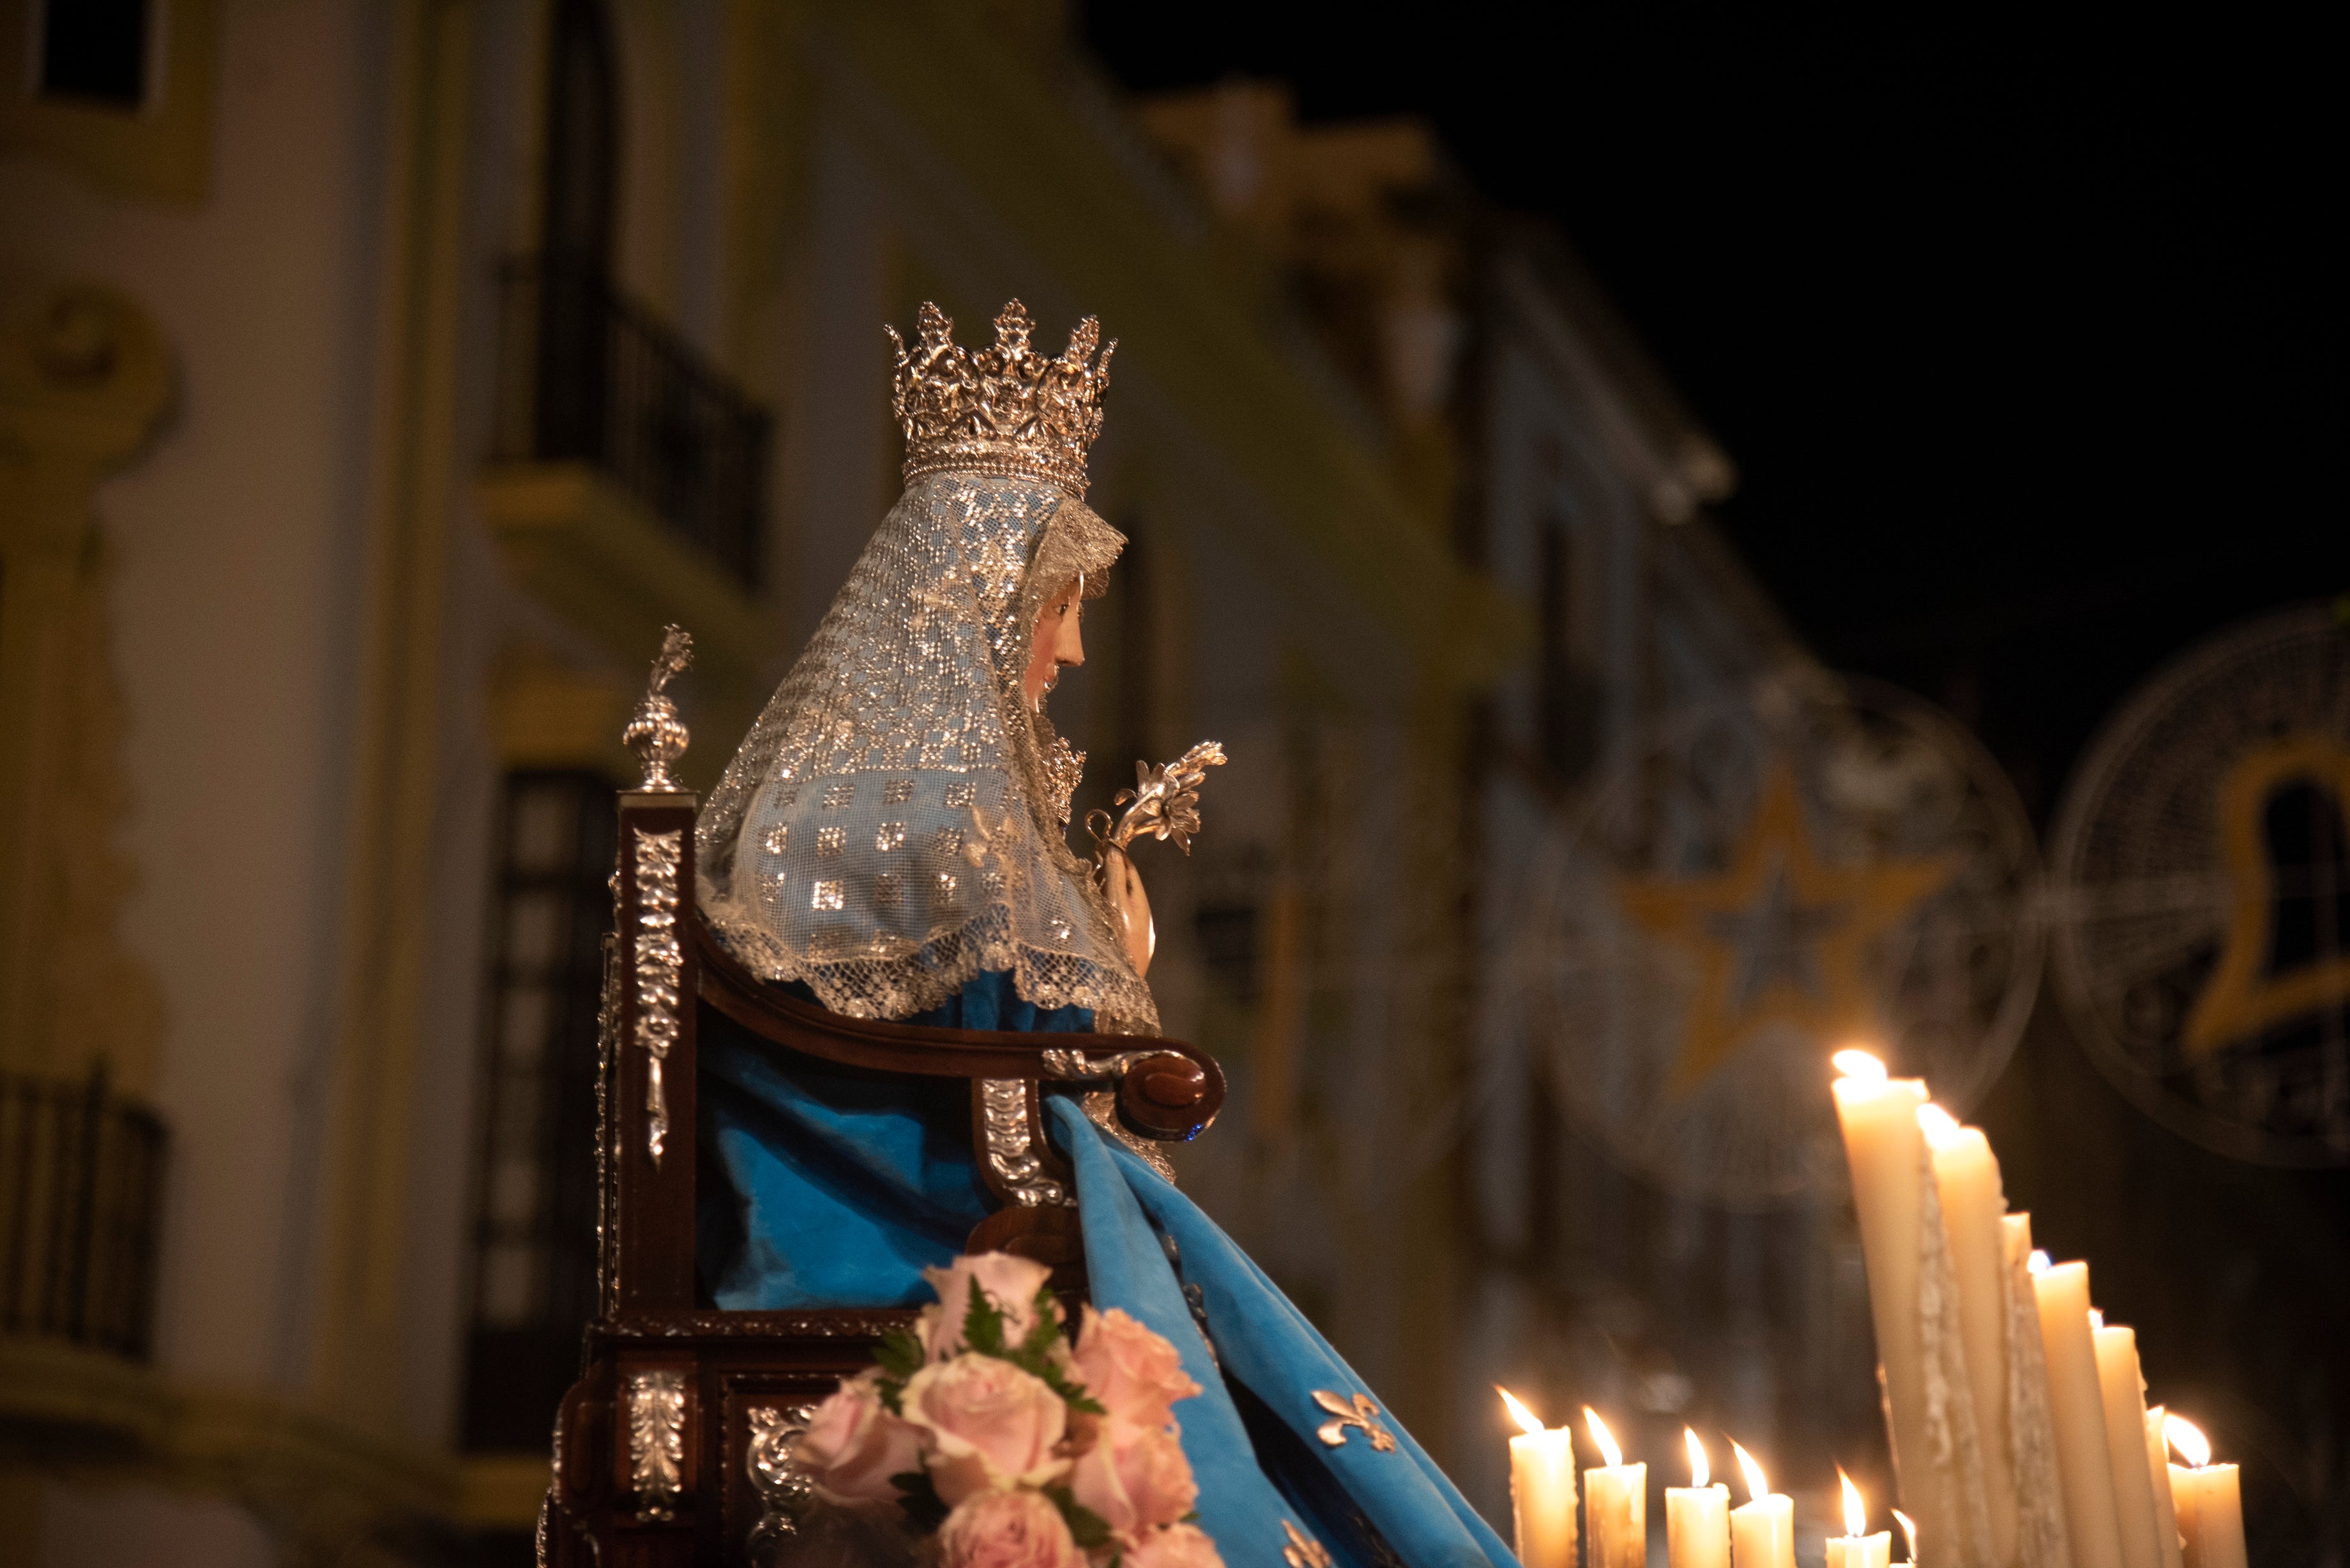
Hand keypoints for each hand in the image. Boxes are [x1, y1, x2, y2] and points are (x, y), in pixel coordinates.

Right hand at [1101, 845, 1153, 976]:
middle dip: (1113, 872)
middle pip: (1128, 887)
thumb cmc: (1120, 939)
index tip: (1104, 846)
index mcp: (1140, 903)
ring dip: (1110, 891)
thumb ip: (1114, 878)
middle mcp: (1143, 915)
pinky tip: (1100, 911)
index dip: (1118, 857)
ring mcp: (1139, 931)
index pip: (1130, 872)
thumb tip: (1115, 851)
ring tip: (1094, 882)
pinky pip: (1121, 917)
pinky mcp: (1131, 944)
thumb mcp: (1115, 903)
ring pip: (1124, 903)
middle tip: (1097, 860)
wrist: (1123, 980)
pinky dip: (1110, 907)